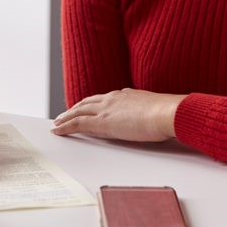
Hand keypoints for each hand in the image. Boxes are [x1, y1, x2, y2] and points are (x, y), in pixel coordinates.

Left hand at [52, 88, 185, 141]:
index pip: (103, 99)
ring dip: (66, 117)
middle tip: (64, 115)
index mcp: (126, 95)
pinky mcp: (101, 122)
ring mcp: (105, 109)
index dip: (92, 103)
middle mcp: (113, 99)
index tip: (86, 107)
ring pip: (78, 111)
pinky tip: (57, 130)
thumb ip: (149, 114)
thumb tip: (153, 119)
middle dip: (75, 109)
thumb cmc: (168, 114)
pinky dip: (65, 126)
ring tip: (57, 123)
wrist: (167, 113)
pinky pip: (77, 123)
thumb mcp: (156, 111)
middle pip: (87, 103)